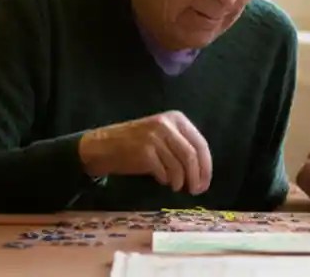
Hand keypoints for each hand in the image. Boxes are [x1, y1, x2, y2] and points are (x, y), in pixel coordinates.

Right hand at [78, 111, 211, 193]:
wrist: (103, 146)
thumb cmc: (136, 143)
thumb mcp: (162, 134)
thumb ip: (181, 145)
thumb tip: (202, 171)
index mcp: (176, 118)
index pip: (200, 144)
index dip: (206, 166)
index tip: (206, 182)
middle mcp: (166, 125)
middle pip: (192, 155)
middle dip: (197, 177)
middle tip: (196, 191)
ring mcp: (154, 138)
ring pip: (179, 166)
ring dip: (181, 181)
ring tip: (177, 187)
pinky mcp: (144, 152)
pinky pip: (164, 172)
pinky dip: (166, 180)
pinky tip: (162, 181)